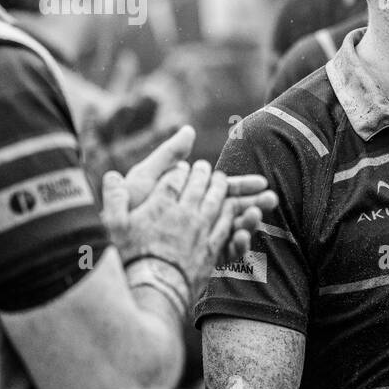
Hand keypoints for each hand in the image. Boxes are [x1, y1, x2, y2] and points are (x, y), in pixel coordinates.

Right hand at [101, 158, 237, 299]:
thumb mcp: (114, 228)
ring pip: (215, 200)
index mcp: (160, 205)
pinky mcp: (212, 246)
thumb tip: (111, 176)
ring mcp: (201, 229)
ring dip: (219, 186)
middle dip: (201, 172)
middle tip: (203, 166)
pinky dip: (229, 210)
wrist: (156, 289)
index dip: (178, 169)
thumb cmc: (131, 259)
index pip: (173, 178)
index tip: (180, 166)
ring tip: (220, 179)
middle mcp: (184, 213)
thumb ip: (114, 200)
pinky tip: (231, 205)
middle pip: (198, 185)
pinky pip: (226, 222)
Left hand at [120, 124, 277, 262]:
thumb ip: (168, 156)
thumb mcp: (147, 177)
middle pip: (235, 209)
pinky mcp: (201, 260)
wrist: (116, 248)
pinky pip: (225, 253)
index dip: (243, 186)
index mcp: (190, 198)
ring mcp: (201, 239)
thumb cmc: (129, 211)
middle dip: (255, 203)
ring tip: (257, 216)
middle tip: (273, 199)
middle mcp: (198, 219)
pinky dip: (236, 245)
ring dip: (249, 222)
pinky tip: (241, 237)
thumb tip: (188, 129)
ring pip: (234, 230)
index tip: (262, 183)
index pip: (224, 189)